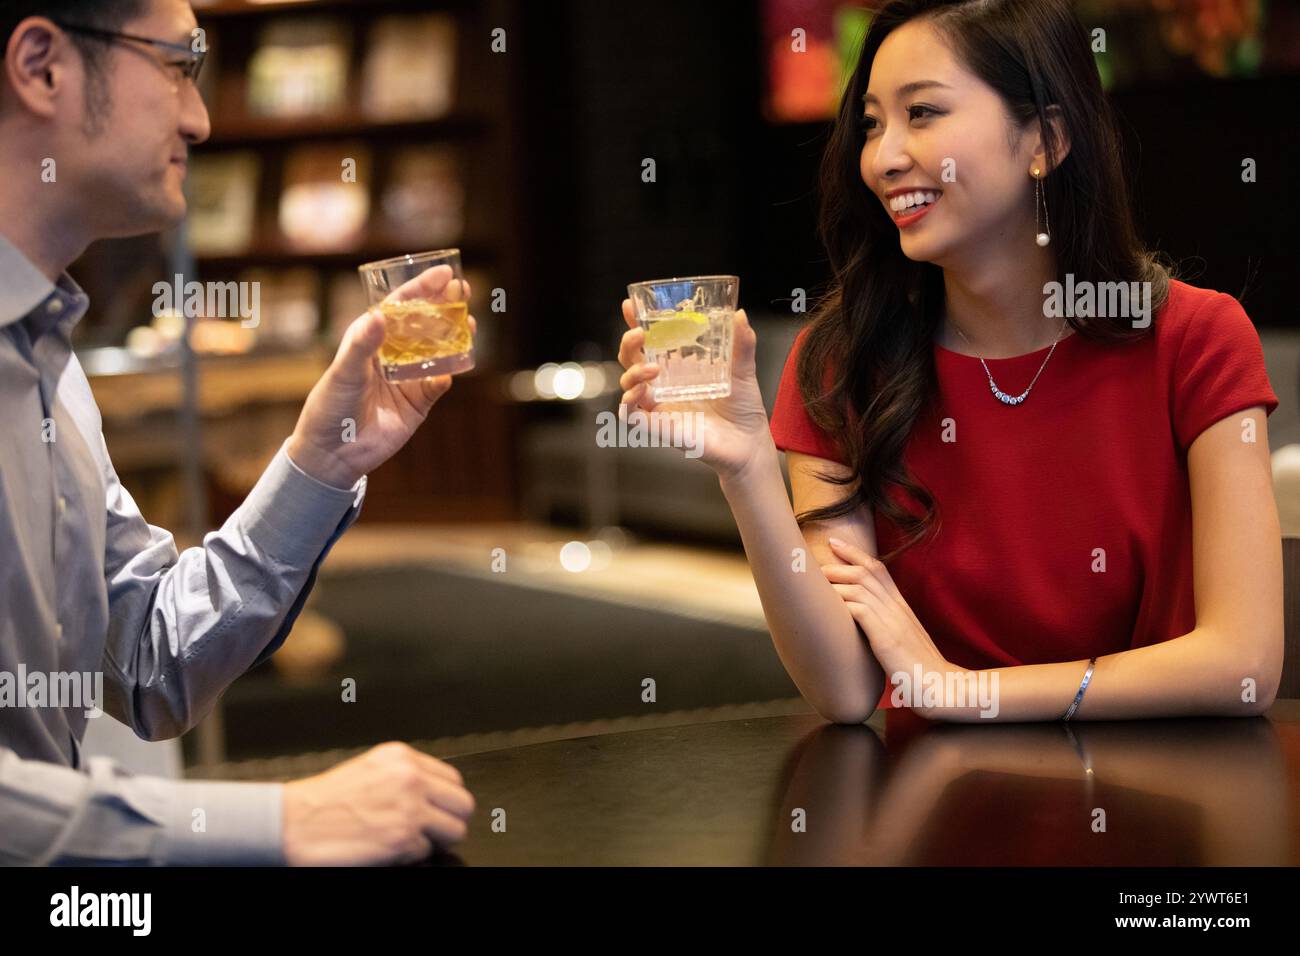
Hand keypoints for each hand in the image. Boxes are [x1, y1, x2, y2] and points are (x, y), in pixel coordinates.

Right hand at [282, 741, 474, 864]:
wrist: (291, 824)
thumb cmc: (324, 801)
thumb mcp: (370, 770)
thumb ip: (405, 776)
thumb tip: (436, 793)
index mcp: (402, 758)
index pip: (453, 780)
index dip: (445, 801)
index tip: (436, 811)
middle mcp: (410, 779)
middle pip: (463, 805)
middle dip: (448, 821)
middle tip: (429, 831)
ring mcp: (409, 810)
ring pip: (455, 831)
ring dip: (434, 841)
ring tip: (407, 840)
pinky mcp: (403, 840)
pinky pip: (427, 853)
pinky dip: (411, 856)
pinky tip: (387, 849)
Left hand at [287, 265, 476, 488]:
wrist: (333, 453)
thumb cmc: (330, 406)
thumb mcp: (343, 372)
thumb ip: (361, 345)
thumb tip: (378, 315)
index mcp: (372, 338)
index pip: (401, 306)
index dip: (422, 288)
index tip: (444, 273)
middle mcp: (393, 354)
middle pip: (425, 323)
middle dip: (445, 306)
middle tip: (465, 289)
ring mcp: (408, 377)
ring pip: (438, 351)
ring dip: (454, 337)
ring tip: (469, 323)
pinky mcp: (419, 403)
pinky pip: (438, 385)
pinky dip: (446, 376)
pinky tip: (451, 370)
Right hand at [616, 299, 773, 480]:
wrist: (750, 441)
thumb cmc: (743, 407)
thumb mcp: (743, 369)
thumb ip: (742, 343)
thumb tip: (740, 314)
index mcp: (678, 367)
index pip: (649, 342)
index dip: (635, 323)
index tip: (629, 306)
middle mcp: (664, 385)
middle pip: (630, 360)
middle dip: (628, 344)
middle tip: (639, 333)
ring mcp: (660, 406)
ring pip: (627, 386)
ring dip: (632, 372)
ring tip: (651, 369)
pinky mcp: (659, 428)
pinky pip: (631, 415)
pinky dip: (629, 402)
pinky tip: (641, 391)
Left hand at [820, 537, 951, 697]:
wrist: (942, 688)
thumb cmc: (920, 670)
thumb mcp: (903, 640)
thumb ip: (886, 626)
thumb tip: (863, 621)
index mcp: (902, 607)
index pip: (879, 569)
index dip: (855, 553)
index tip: (835, 543)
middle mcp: (898, 609)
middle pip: (867, 572)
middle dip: (839, 562)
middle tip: (816, 562)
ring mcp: (893, 622)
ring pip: (860, 587)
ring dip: (835, 582)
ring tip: (816, 582)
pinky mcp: (886, 639)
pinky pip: (860, 611)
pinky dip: (841, 604)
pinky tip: (826, 606)